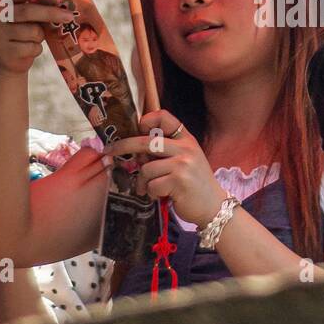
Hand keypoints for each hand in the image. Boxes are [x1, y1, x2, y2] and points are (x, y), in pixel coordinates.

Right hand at [0, 0, 76, 75]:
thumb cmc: (23, 33)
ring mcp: (0, 33)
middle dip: (51, 12)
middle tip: (69, 16)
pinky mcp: (6, 51)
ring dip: (41, 36)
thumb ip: (38, 6)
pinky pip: (32, 47)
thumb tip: (63, 2)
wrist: (8, 61)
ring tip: (34, 39)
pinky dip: (37, 49)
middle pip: (27, 11)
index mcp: (5, 1)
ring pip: (33, 31)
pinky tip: (28, 50)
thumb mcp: (27, 17)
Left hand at [104, 110, 225, 227]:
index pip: (165, 116)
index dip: (147, 119)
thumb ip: (165, 152)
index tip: (137, 127)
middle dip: (124, 146)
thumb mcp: (185, 161)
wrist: (213, 206)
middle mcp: (186, 148)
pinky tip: (161, 196)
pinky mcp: (178, 181)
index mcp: (186, 139)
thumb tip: (135, 152)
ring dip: (143, 182)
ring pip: (146, 168)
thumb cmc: (194, 184)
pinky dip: (152, 193)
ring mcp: (183, 164)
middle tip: (110, 151)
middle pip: (146, 142)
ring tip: (151, 189)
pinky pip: (151, 185)